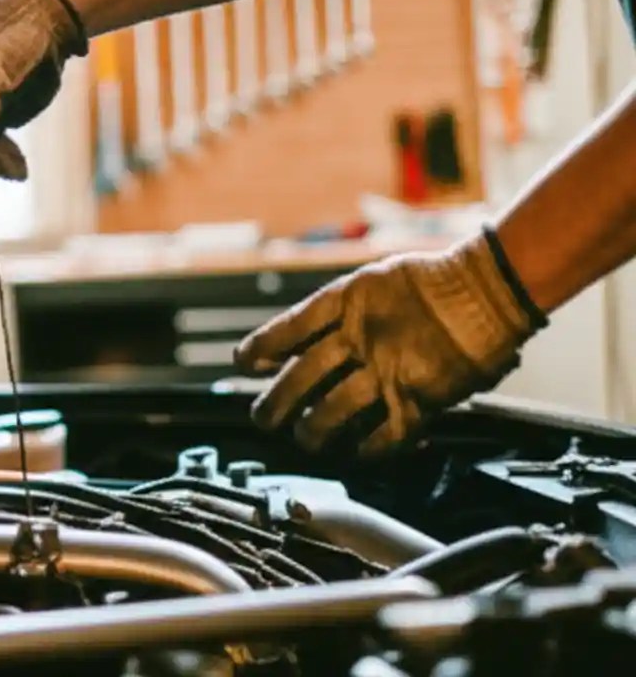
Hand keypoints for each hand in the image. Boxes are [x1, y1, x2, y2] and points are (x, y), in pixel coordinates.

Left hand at [234, 231, 547, 457]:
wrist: (490, 286)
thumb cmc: (432, 281)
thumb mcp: (372, 282)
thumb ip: (335, 311)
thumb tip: (292, 341)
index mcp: (346, 302)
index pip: (288, 329)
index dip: (261, 348)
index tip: (244, 364)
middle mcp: (361, 338)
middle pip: (301, 377)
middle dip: (275, 403)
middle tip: (262, 419)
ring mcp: (388, 370)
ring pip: (332, 411)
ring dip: (312, 430)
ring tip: (304, 438)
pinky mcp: (419, 397)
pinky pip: (385, 434)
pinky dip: (367, 448)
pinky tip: (356, 452)